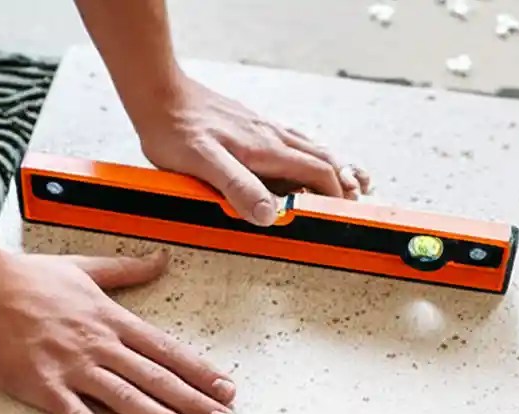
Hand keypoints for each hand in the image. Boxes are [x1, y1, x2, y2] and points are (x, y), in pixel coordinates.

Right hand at [0, 249, 236, 413]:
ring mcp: (73, 367)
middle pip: (157, 377)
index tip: (227, 389)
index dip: (199, 371)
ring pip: (129, 398)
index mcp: (111, 319)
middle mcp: (100, 345)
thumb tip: (162, 259)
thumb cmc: (26, 278)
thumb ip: (125, 270)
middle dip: (196, 402)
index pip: (166, 349)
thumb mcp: (83, 268)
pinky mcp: (44, 387)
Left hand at [133, 75, 371, 225]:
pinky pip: (292, 141)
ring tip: (348, 177)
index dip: (336, 193)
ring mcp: (262, 129)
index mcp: (266, 149)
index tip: (346, 209)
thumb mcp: (203, 164)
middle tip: (359, 196)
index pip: (318, 171)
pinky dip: (309, 154)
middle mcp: (271, 137)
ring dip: (332, 164)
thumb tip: (269, 215)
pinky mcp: (251, 126)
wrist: (160, 94)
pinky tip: (302, 158)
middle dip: (345, 178)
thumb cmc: (176, 129)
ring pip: (310, 147)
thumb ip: (238, 188)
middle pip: (323, 157)